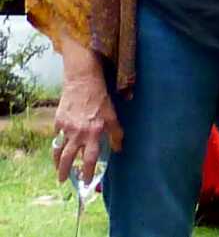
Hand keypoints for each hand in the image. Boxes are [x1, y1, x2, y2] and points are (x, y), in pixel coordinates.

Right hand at [50, 68, 116, 183]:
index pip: (91, 158)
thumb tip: (118, 149)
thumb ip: (116, 133)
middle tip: (63, 181)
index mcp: (94, 132)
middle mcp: (78, 133)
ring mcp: (66, 128)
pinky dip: (56, 145)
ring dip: (57, 162)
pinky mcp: (58, 122)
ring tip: (58, 170)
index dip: (89, 171)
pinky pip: (56, 137)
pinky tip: (57, 149)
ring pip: (58, 150)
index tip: (87, 181)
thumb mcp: (112, 115)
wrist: (82, 81)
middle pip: (69, 158)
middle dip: (65, 172)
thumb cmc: (100, 98)